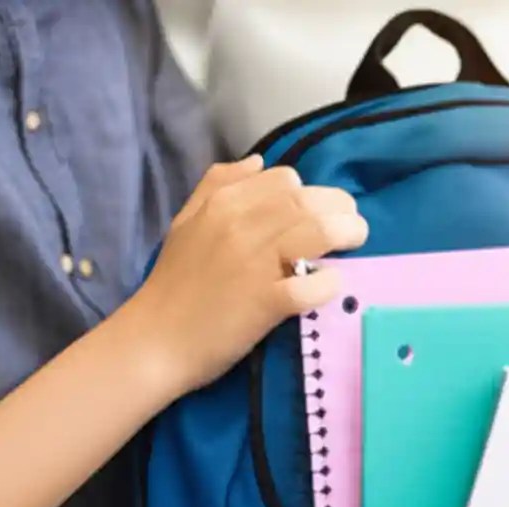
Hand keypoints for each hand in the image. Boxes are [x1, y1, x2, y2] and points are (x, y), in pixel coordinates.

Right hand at [124, 155, 367, 395]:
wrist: (155, 341)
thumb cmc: (174, 283)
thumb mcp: (187, 222)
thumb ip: (218, 185)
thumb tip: (258, 162)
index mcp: (223, 203)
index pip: (286, 180)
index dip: (312, 193)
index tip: (321, 211)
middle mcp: (241, 226)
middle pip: (310, 202)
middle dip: (342, 210)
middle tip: (352, 227)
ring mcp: (255, 264)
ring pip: (319, 232)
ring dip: (347, 234)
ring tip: (354, 245)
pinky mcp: (266, 302)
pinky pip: (312, 285)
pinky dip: (329, 283)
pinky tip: (331, 285)